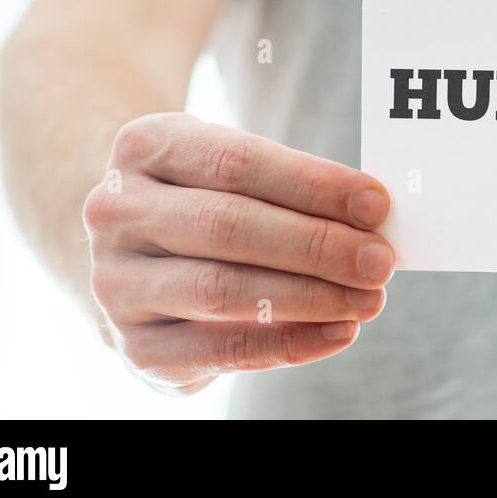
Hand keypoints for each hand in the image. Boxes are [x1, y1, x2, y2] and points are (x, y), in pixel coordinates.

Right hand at [82, 113, 394, 393]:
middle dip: (318, 245)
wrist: (140, 259)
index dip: (314, 185)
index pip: (238, 162)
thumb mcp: (234, 172)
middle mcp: (116, 211)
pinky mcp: (135, 344)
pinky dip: (289, 344)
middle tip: (380, 260)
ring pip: (222, 289)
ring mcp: (116, 281)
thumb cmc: (209, 200)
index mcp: (144, 147)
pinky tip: (340, 332)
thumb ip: (292, 188)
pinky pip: (221, 350)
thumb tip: (374, 217)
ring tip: (370, 298)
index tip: (377, 205)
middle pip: (229, 226)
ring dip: (311, 296)